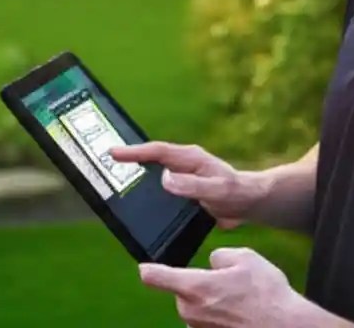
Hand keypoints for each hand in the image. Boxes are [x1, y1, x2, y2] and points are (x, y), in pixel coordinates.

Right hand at [109, 142, 262, 228]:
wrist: (250, 202)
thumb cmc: (236, 193)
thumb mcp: (217, 190)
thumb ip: (193, 185)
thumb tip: (164, 179)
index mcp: (189, 157)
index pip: (157, 151)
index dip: (134, 151)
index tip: (113, 153)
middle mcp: (183, 163)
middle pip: (150, 157)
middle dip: (128, 157)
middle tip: (104, 161)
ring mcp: (182, 175)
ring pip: (153, 171)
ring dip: (135, 173)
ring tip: (112, 179)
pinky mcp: (183, 188)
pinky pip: (160, 186)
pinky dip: (146, 188)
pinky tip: (136, 199)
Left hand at [139, 247, 301, 327]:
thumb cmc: (267, 295)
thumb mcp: (246, 258)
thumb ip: (220, 256)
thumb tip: (212, 264)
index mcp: (196, 287)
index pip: (157, 277)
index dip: (150, 270)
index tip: (144, 269)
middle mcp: (191, 312)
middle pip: (184, 294)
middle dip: (201, 288)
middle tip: (231, 287)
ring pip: (197, 310)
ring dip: (212, 306)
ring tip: (242, 305)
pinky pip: (209, 325)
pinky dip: (221, 320)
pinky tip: (242, 317)